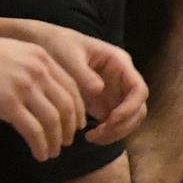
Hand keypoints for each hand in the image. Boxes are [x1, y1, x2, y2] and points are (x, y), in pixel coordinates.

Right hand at [0, 35, 83, 160]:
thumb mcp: (18, 53)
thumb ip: (36, 70)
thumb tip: (47, 95)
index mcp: (44, 58)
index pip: (72, 87)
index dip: (78, 109)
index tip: (77, 123)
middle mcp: (39, 72)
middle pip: (67, 105)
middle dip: (70, 127)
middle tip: (68, 141)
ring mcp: (25, 88)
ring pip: (53, 120)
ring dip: (57, 140)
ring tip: (54, 152)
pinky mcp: (8, 104)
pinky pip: (33, 130)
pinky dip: (40, 145)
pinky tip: (40, 154)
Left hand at [11, 21, 148, 143]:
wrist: (44, 44)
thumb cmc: (58, 45)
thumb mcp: (69, 57)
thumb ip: (84, 74)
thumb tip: (99, 91)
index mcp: (119, 63)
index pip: (138, 89)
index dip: (130, 107)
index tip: (111, 120)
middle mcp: (121, 78)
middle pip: (138, 108)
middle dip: (123, 124)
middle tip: (99, 134)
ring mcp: (113, 91)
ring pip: (128, 118)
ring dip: (116, 132)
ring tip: (92, 138)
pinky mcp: (102, 102)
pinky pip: (113, 122)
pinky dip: (106, 133)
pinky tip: (88, 136)